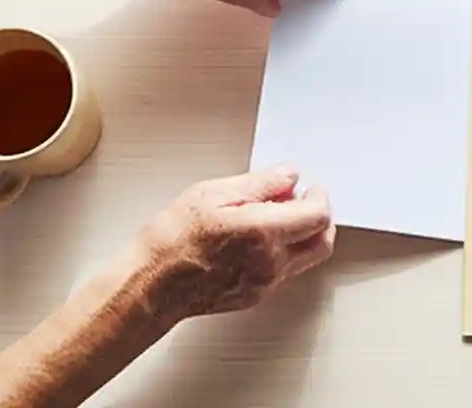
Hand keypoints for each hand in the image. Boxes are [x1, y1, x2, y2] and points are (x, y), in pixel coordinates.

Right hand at [134, 168, 335, 321]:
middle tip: (302, 200)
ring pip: (306, 258)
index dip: (318, 196)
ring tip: (275, 215)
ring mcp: (265, 283)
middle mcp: (271, 262)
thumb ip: (260, 183)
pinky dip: (285, 250)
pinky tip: (261, 237)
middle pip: (322, 242)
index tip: (308, 186)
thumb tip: (288, 175)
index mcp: (263, 233)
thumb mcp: (212, 194)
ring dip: (303, 234)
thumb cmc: (170, 242)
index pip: (318, 215)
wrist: (149, 286)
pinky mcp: (255, 296)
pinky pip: (286, 271)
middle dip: (320, 217)